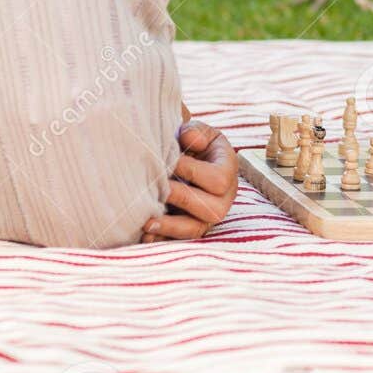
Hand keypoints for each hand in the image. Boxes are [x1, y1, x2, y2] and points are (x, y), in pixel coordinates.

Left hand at [142, 120, 238, 241]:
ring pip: (194, 229)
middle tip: (153, 188)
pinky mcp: (190, 228)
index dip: (191, 171)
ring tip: (146, 222)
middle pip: (210, 208)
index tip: (166, 161)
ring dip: (170, 227)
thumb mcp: (198, 132)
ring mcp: (207, 217)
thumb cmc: (192, 144)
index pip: (217, 179)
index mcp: (228, 172)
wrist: (188, 161)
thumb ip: (195, 131)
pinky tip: (144, 235)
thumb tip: (189, 140)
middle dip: (180, 198)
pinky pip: (178, 241)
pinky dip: (161, 239)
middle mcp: (224, 199)